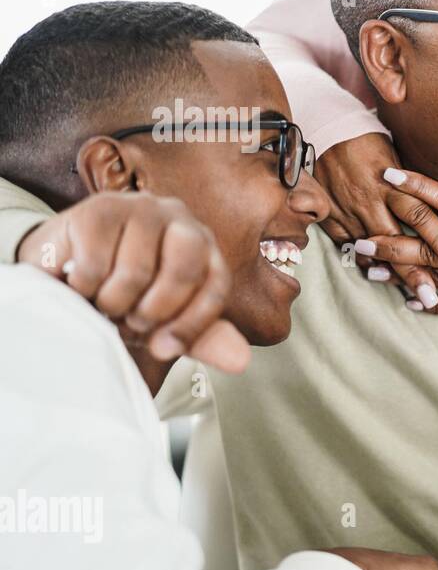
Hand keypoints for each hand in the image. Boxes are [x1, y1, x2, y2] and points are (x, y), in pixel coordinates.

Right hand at [16, 192, 249, 373]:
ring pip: (135, 274)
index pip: (215, 286)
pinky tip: (78, 284)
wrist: (64, 274)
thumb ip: (202, 339)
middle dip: (152, 312)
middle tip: (129, 320)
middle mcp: (178, 218)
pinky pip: (95, 267)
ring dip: (112, 304)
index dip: (191, 324)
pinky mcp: (97, 209)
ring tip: (102, 300)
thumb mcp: (165, 323)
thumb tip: (240, 361)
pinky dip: (83, 290)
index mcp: (203, 245)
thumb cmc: (125, 297)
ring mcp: (138, 208)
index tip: (164, 349)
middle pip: (183, 273)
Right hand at [313, 133, 437, 300]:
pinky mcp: (333, 218)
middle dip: (417, 270)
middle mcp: (373, 200)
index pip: (421, 215)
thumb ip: (415, 188)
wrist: (326, 131)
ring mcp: (351, 212)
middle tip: (434, 296)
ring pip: (375, 250)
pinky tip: (381, 278)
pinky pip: (350, 247)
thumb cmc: (370, 143)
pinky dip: (366, 263)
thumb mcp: (396, 157)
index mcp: (393, 184)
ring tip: (413, 297)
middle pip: (400, 241)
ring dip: (393, 274)